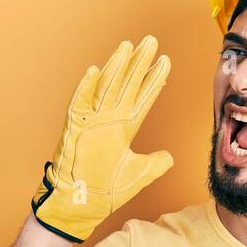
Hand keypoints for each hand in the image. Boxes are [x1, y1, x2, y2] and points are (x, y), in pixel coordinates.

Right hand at [31, 35, 173, 241]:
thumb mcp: (139, 175)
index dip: (154, 80)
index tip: (166, 61)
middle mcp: (110, 120)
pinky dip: (86, 87)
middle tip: (151, 41)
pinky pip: (80, 104)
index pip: (142, 98)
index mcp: (124, 128)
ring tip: (128, 46)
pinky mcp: (76, 129)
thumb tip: (170, 157)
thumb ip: (155, 163)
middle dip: (140, 64)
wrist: (83, 204)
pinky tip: (96, 69)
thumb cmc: (106, 190)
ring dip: (117, 67)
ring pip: (107, 88)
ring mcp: (92, 122)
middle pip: (127, 85)